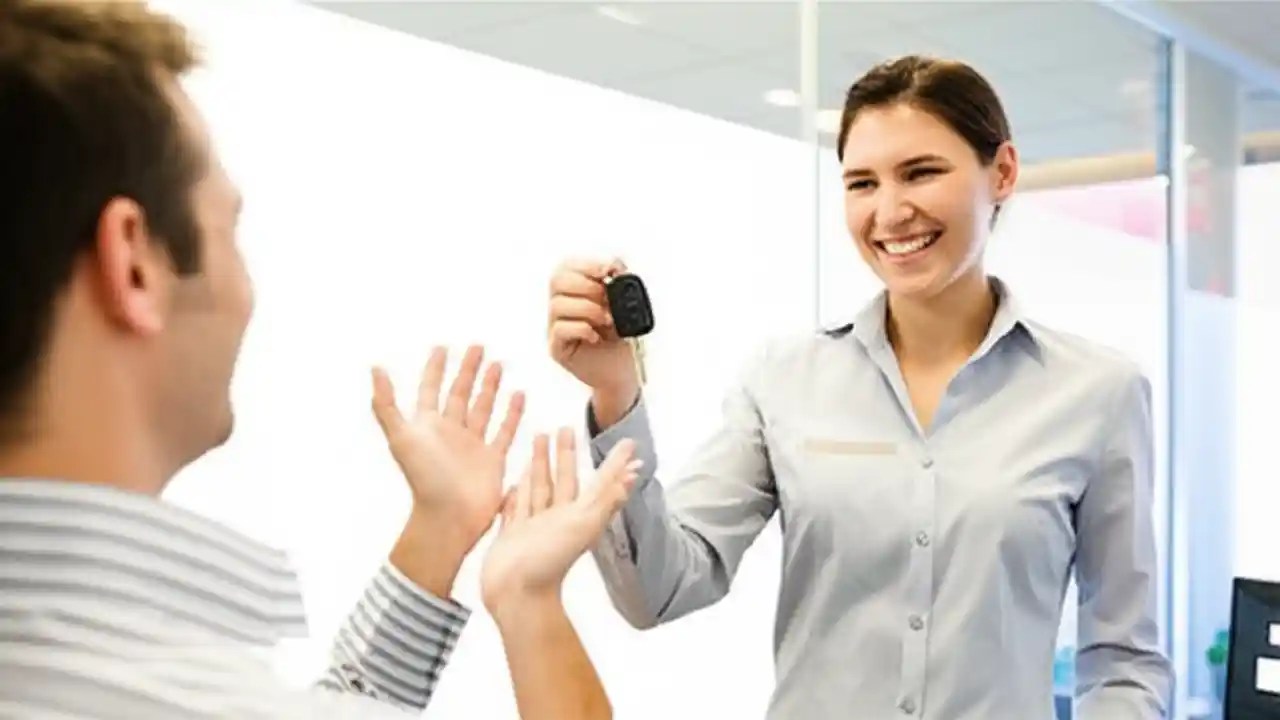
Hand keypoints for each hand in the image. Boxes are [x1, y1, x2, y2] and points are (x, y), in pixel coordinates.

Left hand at [371, 345, 524, 556]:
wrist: (449, 517)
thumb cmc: (423, 479)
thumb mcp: (400, 437)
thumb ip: (386, 404)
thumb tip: (375, 368)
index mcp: (427, 425)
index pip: (431, 389)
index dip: (435, 369)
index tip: (441, 348)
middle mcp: (450, 432)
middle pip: (459, 393)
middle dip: (468, 370)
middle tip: (478, 347)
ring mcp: (473, 445)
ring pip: (482, 408)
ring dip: (489, 387)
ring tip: (498, 365)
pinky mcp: (493, 460)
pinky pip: (504, 431)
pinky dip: (511, 414)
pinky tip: (518, 395)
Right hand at [480, 428, 639, 620]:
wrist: (516, 595)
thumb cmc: (551, 560)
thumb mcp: (583, 522)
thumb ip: (604, 495)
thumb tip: (633, 472)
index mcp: (579, 515)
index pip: (598, 482)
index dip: (612, 464)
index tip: (622, 443)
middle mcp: (557, 519)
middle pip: (563, 480)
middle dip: (564, 455)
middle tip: (564, 428)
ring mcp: (533, 527)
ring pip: (538, 489)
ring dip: (539, 466)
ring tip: (537, 438)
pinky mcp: (511, 535)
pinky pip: (514, 508)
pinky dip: (515, 494)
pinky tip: (514, 481)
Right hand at [547, 258, 638, 396]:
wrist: (623, 372)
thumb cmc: (620, 339)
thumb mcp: (625, 305)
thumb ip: (620, 283)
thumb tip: (617, 266)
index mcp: (574, 292)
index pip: (566, 266)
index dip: (586, 264)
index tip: (608, 270)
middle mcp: (561, 307)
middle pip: (557, 280)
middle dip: (586, 285)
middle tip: (606, 299)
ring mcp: (556, 327)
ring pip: (558, 305)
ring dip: (588, 309)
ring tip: (608, 320)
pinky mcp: (557, 348)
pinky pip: (560, 330)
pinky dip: (581, 328)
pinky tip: (596, 336)